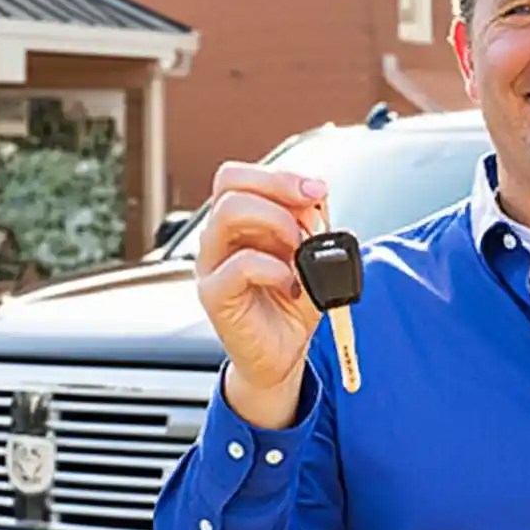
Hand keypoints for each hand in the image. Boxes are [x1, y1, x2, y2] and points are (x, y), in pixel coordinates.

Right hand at [196, 161, 326, 404]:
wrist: (283, 355)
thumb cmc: (292, 305)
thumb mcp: (312, 256)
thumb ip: (311, 225)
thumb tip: (315, 198)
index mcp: (238, 223)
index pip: (238, 176)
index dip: (279, 175)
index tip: (318, 190)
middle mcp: (218, 238)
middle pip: (229, 183)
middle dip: (278, 188)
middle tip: (311, 212)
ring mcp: (211, 265)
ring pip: (228, 214)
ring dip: (276, 222)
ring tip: (299, 249)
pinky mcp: (214, 295)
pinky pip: (239, 264)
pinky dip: (274, 267)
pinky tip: (291, 284)